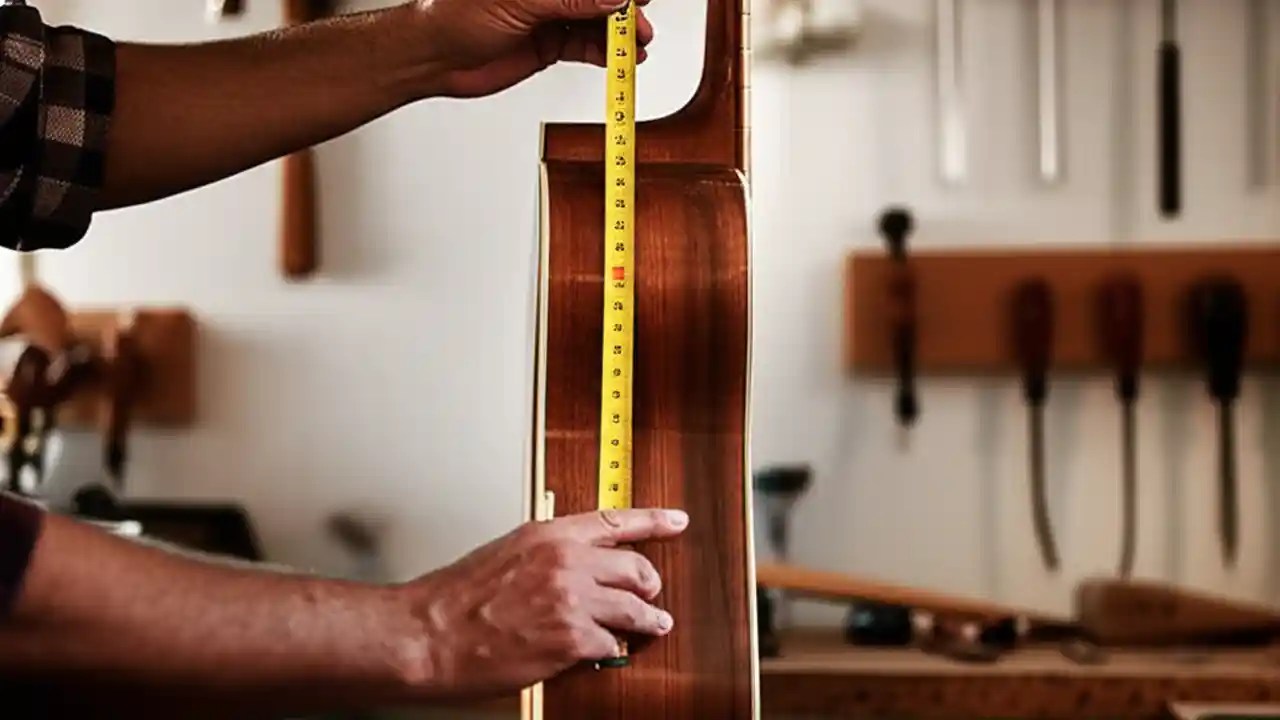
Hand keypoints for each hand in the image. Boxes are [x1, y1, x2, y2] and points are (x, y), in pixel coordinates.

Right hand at [398, 508, 687, 698]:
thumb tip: (578, 566)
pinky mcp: (573, 639)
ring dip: (647, 621)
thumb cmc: (456, 598)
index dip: (654, 521)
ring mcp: (573, 600)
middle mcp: (567, 561)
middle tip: (651, 596)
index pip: (616, 521)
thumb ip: (548, 553)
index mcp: (549, 534)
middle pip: (637, 567)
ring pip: (635, 609)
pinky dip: (609, 651)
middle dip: (649, 585)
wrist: (430, 634)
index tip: (677, 521)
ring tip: (653, 625)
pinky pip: (612, 645)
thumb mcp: (507, 552)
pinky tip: (601, 652)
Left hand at [411, 0, 655, 97]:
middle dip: (623, 9)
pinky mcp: (550, 45)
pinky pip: (586, 46)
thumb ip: (571, 1)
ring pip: (597, 22)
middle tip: (641, 21)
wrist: (434, 58)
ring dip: (620, 34)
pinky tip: (622, 57)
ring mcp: (551, 17)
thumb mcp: (521, 3)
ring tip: (638, 44)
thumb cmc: (456, 16)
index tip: (638, 0)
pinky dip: (606, 53)